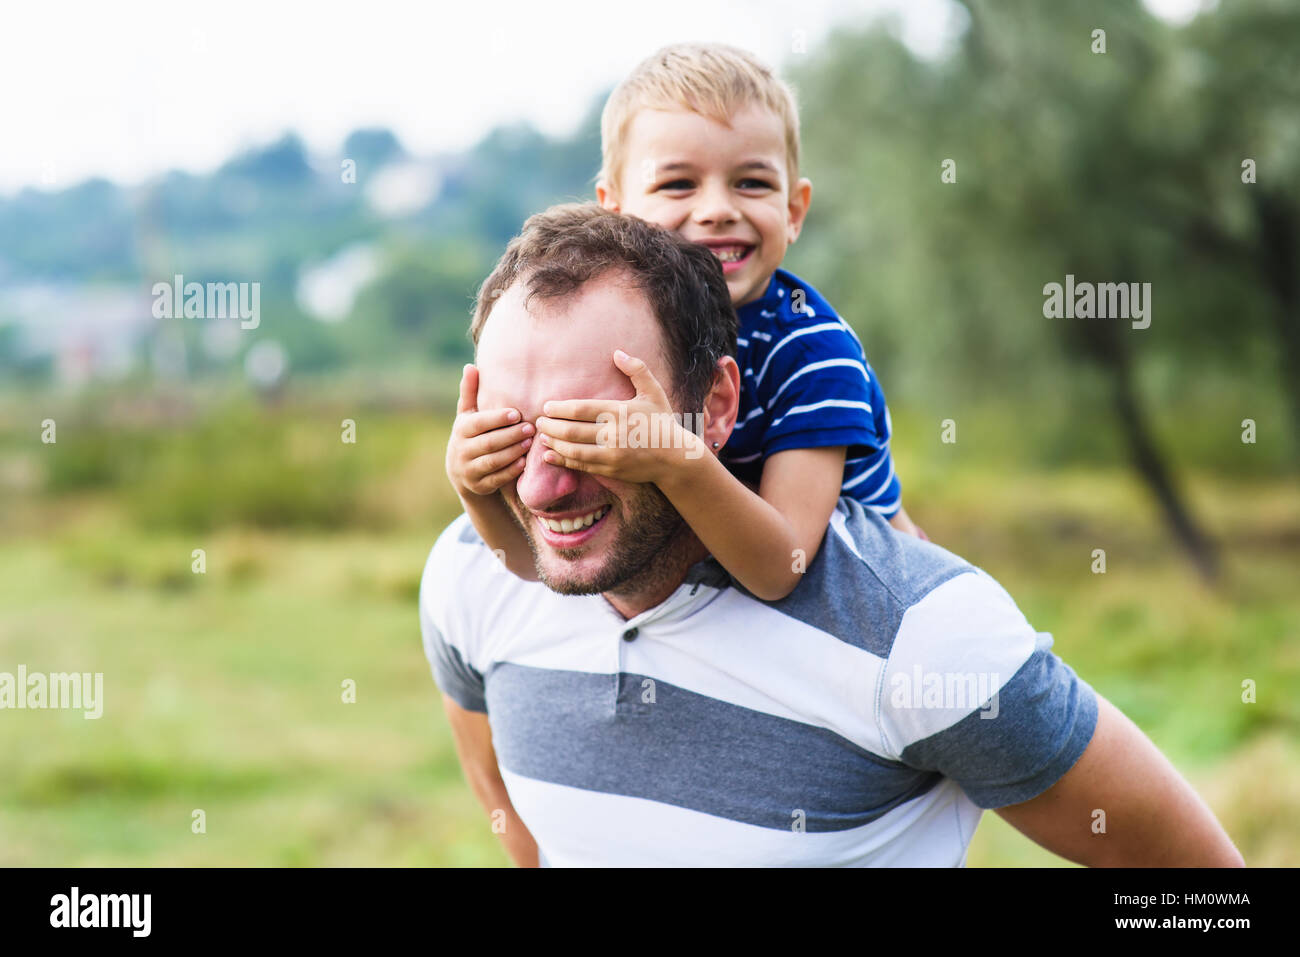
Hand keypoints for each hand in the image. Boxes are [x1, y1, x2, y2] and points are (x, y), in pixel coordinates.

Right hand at [445, 364, 533, 495]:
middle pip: (488, 443)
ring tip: (529, 443)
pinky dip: (510, 471)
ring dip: (512, 452)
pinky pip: (496, 479)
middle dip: (510, 436)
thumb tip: (470, 366)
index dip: (497, 418)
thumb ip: (470, 392)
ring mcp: (469, 470)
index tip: (517, 413)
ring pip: (492, 462)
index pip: (478, 423)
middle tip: (531, 428)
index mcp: (461, 430)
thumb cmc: (471, 434)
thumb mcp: (468, 415)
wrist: (462, 471)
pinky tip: (524, 463)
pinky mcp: (479, 486)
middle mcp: (462, 450)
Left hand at [535, 349, 702, 484]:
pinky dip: (563, 461)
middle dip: (550, 427)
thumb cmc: (662, 422)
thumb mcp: (653, 392)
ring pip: (573, 450)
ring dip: (553, 444)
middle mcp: (614, 435)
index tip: (546, 407)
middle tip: (538, 422)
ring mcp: (612, 456)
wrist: (675, 458)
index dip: (559, 409)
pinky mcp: (611, 471)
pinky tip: (549, 456)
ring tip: (542, 438)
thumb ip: (637, 369)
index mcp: (620, 412)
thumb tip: (617, 352)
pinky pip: (581, 466)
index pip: (581, 409)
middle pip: (572, 431)